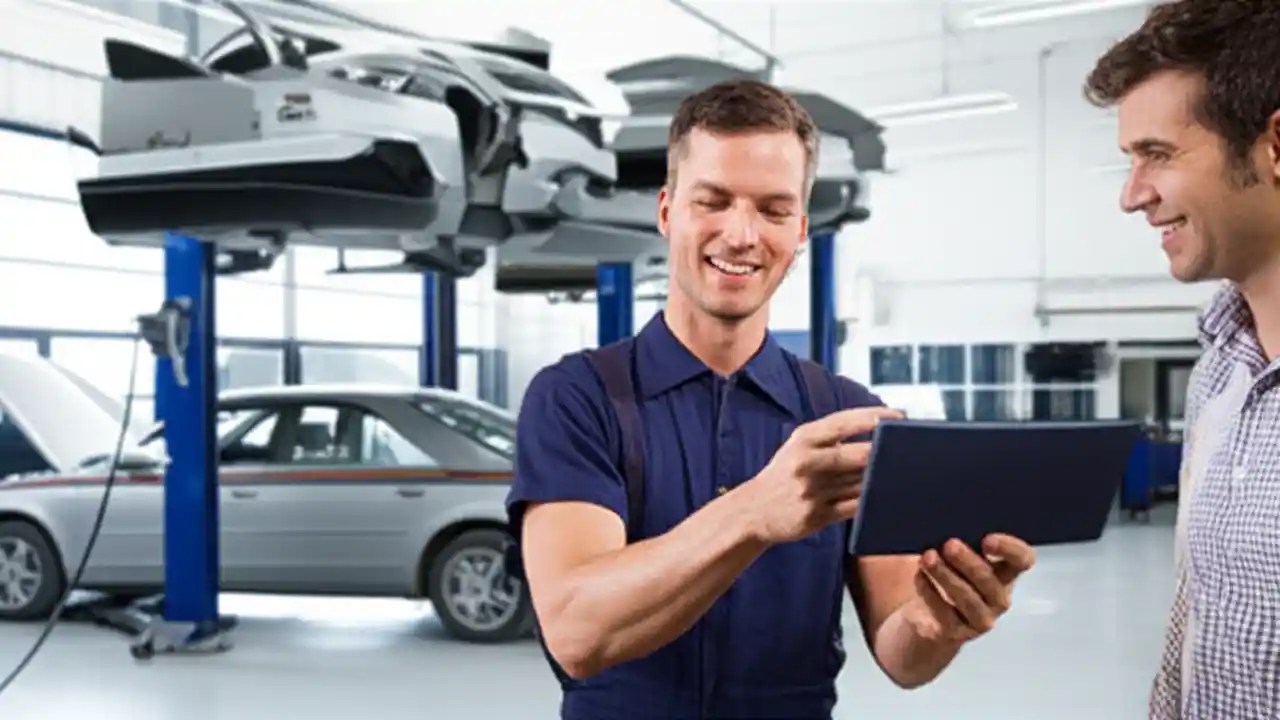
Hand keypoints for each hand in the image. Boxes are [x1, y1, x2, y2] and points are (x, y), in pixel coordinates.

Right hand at [737, 406, 902, 544]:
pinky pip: (854, 507)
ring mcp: (811, 491)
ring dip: (882, 479)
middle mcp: (806, 462)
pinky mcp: (816, 516)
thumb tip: (878, 433)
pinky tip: (884, 496)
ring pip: (859, 483)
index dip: (875, 418)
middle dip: (885, 453)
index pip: (844, 423)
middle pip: (858, 455)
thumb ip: (831, 438)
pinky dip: (871, 501)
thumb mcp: (798, 446)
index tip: (900, 417)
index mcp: (803, 439)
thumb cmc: (785, 473)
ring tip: (903, 473)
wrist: (753, 511)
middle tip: (908, 449)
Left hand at [903, 533, 1035, 643]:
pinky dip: (930, 592)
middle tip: (950, 544)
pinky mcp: (955, 632)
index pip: (1022, 560)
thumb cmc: (946, 575)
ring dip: (947, 576)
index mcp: (1004, 572)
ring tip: (928, 558)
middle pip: (991, 581)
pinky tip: (920, 576)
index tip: (988, 540)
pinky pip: (944, 613)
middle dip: (969, 562)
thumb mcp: (955, 556)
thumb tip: (947, 520)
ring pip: (968, 599)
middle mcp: (997, 597)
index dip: (1010, 549)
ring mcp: (979, 618)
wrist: (926, 617)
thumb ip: (960, 540)